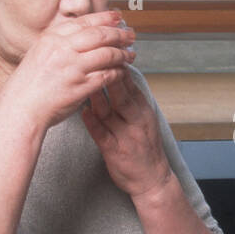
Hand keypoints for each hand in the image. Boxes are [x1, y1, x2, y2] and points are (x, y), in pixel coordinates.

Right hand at [0, 9, 135, 131]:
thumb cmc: (28, 85)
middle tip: (131, 35)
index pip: (84, 22)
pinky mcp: (80, 86)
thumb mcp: (38, 54)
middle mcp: (62, 49)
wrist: (20, 108)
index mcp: (51, 38)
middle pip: (99, 35)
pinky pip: (107, 75)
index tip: (117, 17)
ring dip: (122, 54)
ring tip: (131, 54)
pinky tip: (123, 72)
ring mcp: (72, 67)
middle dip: (119, 34)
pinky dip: (118, 72)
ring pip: (107, 54)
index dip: (104, 18)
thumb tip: (80, 35)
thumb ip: (58, 43)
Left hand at [82, 71, 173, 199]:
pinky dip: (91, 122)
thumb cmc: (145, 148)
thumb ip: (132, 101)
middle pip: (121, 95)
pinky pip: (100, 134)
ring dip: (96, 96)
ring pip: (109, 112)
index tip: (106, 54)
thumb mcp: (146, 121)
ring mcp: (125, 137)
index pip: (131, 86)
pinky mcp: (114, 151)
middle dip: (108, 77)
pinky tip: (82, 112)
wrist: (152, 179)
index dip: (119, 69)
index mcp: (144, 112)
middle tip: (93, 61)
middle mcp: (136, 122)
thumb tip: (119, 76)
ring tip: (82, 81)